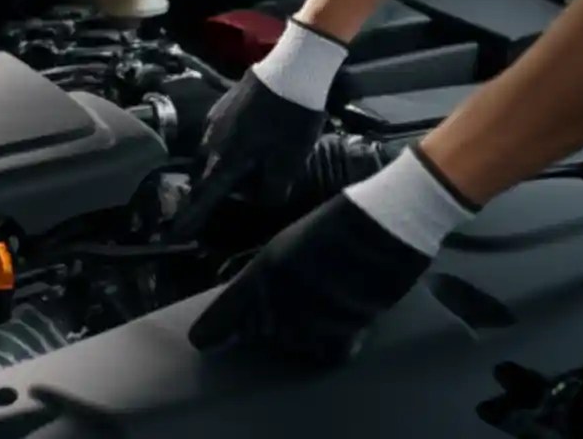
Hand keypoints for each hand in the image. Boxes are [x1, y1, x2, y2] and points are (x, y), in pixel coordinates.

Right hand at [167, 70, 325, 238]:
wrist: (292, 68)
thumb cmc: (291, 119)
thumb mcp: (289, 162)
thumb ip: (272, 190)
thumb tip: (259, 199)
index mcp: (225, 160)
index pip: (203, 196)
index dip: (190, 218)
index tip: (175, 235)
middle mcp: (211, 141)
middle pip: (205, 175)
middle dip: (213, 190)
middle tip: (232, 199)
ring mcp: (214, 120)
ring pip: (211, 154)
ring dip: (222, 167)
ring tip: (246, 170)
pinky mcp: (222, 105)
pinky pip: (218, 135)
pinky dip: (227, 147)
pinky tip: (250, 142)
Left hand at [187, 193, 430, 364]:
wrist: (380, 230)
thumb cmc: (332, 230)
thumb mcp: (284, 247)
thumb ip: (261, 279)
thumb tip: (244, 308)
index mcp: (258, 277)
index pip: (221, 320)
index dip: (212, 333)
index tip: (202, 341)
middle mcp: (277, 304)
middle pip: (262, 335)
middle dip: (270, 324)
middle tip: (298, 300)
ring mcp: (308, 323)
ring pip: (294, 345)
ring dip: (303, 333)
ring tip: (324, 304)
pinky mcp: (341, 336)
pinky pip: (326, 353)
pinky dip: (333, 343)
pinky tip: (341, 323)